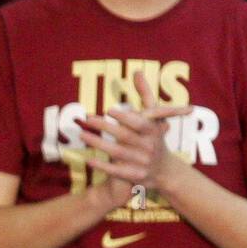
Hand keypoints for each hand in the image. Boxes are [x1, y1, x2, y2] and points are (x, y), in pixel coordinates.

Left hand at [78, 71, 193, 195]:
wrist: (164, 171)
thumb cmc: (154, 137)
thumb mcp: (154, 117)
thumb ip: (144, 94)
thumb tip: (136, 71)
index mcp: (153, 132)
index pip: (140, 123)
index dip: (126, 117)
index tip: (109, 110)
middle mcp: (149, 147)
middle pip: (124, 136)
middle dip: (105, 127)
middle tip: (88, 119)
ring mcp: (142, 163)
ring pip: (117, 153)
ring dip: (98, 144)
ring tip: (82, 135)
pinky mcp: (135, 176)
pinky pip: (116, 171)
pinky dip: (103, 166)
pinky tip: (88, 159)